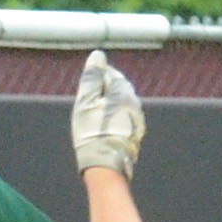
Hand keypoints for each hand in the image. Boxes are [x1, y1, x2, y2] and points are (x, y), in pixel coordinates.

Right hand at [72, 49, 144, 179]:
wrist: (105, 165)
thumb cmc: (92, 133)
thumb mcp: (86, 102)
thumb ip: (92, 77)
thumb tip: (98, 56)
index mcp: (123, 91)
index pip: (109, 73)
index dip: (95, 80)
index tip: (84, 92)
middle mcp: (134, 102)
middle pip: (117, 89)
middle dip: (103, 93)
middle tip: (87, 106)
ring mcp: (137, 119)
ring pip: (121, 104)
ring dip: (109, 107)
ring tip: (94, 120)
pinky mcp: (136, 134)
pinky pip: (124, 119)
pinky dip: (114, 120)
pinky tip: (104, 131)